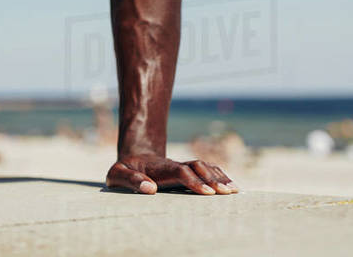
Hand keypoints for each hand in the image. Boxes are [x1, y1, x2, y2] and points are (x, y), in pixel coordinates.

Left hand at [106, 154, 237, 194]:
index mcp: (159, 168)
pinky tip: (232, 186)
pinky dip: (220, 176)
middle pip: (197, 167)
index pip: (180, 171)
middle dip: (213, 179)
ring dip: (220, 177)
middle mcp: (174, 165)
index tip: (207, 192)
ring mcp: (182, 167)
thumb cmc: (123, 171)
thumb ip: (130, 180)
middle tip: (227, 193)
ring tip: (235, 190)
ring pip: (204, 167)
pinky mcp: (187, 171)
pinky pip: (207, 170)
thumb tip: (149, 188)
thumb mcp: (117, 174)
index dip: (194, 180)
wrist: (132, 159)